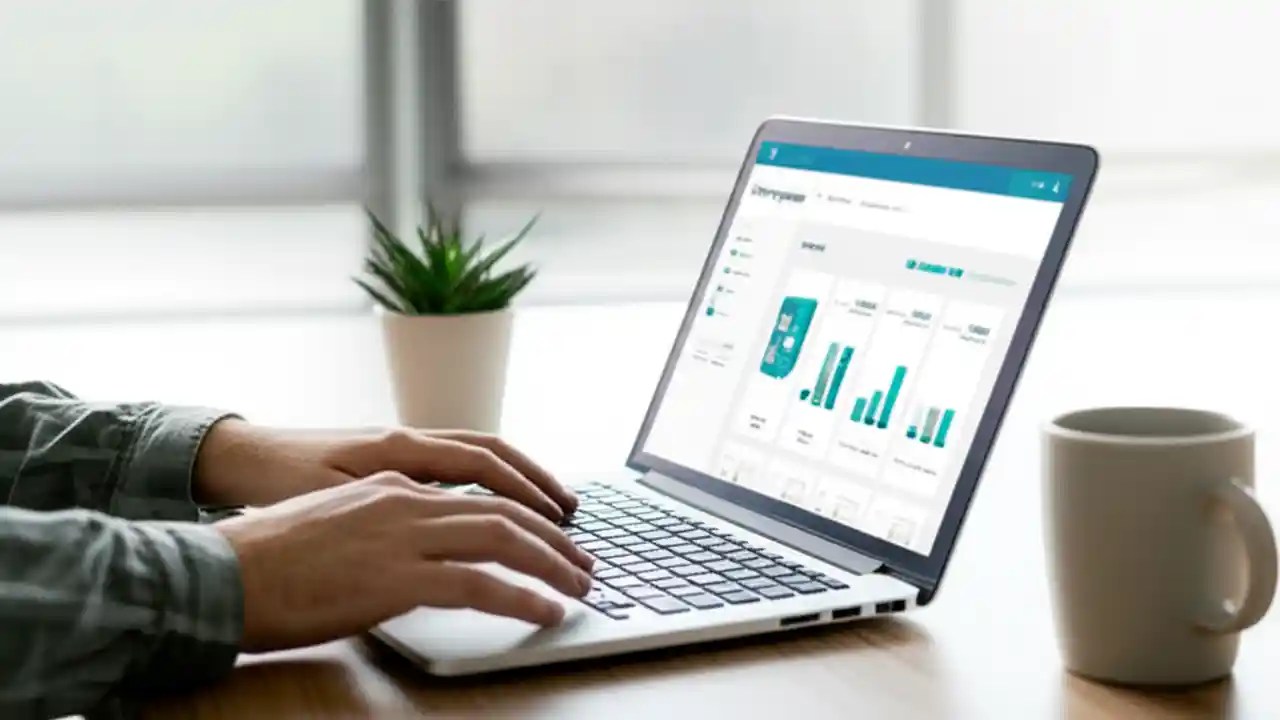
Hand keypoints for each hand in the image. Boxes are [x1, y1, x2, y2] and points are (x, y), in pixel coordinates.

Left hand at [195, 420, 576, 520]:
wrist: (239, 459)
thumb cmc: (276, 484)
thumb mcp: (330, 499)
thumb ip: (388, 503)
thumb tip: (444, 514)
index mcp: (399, 447)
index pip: (482, 463)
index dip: (524, 490)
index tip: (555, 519)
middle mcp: (409, 440)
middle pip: (494, 453)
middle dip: (538, 482)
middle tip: (572, 514)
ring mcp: (404, 446)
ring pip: (480, 455)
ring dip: (520, 479)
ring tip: (553, 507)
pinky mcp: (395, 460)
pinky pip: (459, 464)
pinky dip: (493, 481)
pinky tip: (502, 505)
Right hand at [215, 472, 594, 651]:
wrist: (217, 572)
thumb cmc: (266, 558)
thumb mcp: (335, 522)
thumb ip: (383, 526)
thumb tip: (415, 550)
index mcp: (390, 481)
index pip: (478, 486)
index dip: (523, 508)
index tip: (552, 530)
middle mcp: (404, 498)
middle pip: (502, 508)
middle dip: (551, 536)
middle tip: (582, 561)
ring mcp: (401, 534)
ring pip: (501, 538)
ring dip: (550, 563)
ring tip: (579, 586)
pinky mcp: (396, 577)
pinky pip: (479, 585)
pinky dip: (521, 598)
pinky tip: (546, 613)